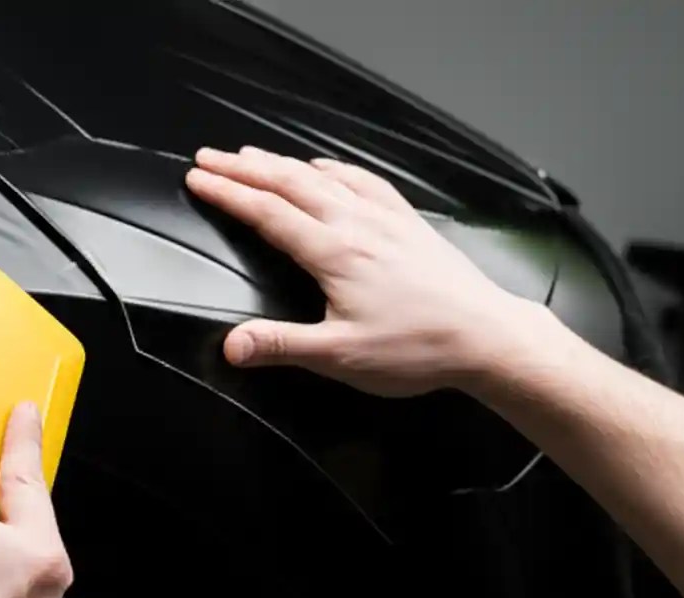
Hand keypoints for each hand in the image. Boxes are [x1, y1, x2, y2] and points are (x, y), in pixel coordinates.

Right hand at [186, 146, 544, 396]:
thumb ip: (281, 345)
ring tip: (250, 155)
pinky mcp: (407, 222)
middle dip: (242, 168)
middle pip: (288, 182)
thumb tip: (231, 346)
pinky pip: (363, 179)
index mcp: (334, 252)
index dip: (227, 194)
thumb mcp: (340, 356)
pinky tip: (325, 165)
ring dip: (280, 162)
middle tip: (208, 157)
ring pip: (322, 175)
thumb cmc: (417, 348)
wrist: (487, 336)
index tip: (197, 179)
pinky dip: (333, 166)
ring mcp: (385, 218)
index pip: (267, 213)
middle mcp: (357, 224)